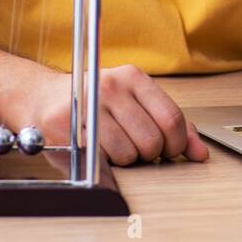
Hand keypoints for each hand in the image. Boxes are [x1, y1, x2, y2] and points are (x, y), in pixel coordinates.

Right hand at [8, 59, 209, 165]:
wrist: (41, 98)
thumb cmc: (92, 103)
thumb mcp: (132, 102)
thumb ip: (169, 124)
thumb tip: (200, 153)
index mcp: (132, 77)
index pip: (171, 118)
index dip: (175, 145)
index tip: (168, 152)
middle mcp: (111, 86)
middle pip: (152, 140)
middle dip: (149, 155)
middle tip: (135, 150)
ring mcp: (88, 104)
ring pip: (129, 154)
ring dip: (125, 161)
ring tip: (113, 148)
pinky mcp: (68, 126)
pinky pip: (101, 159)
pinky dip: (105, 164)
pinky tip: (98, 152)